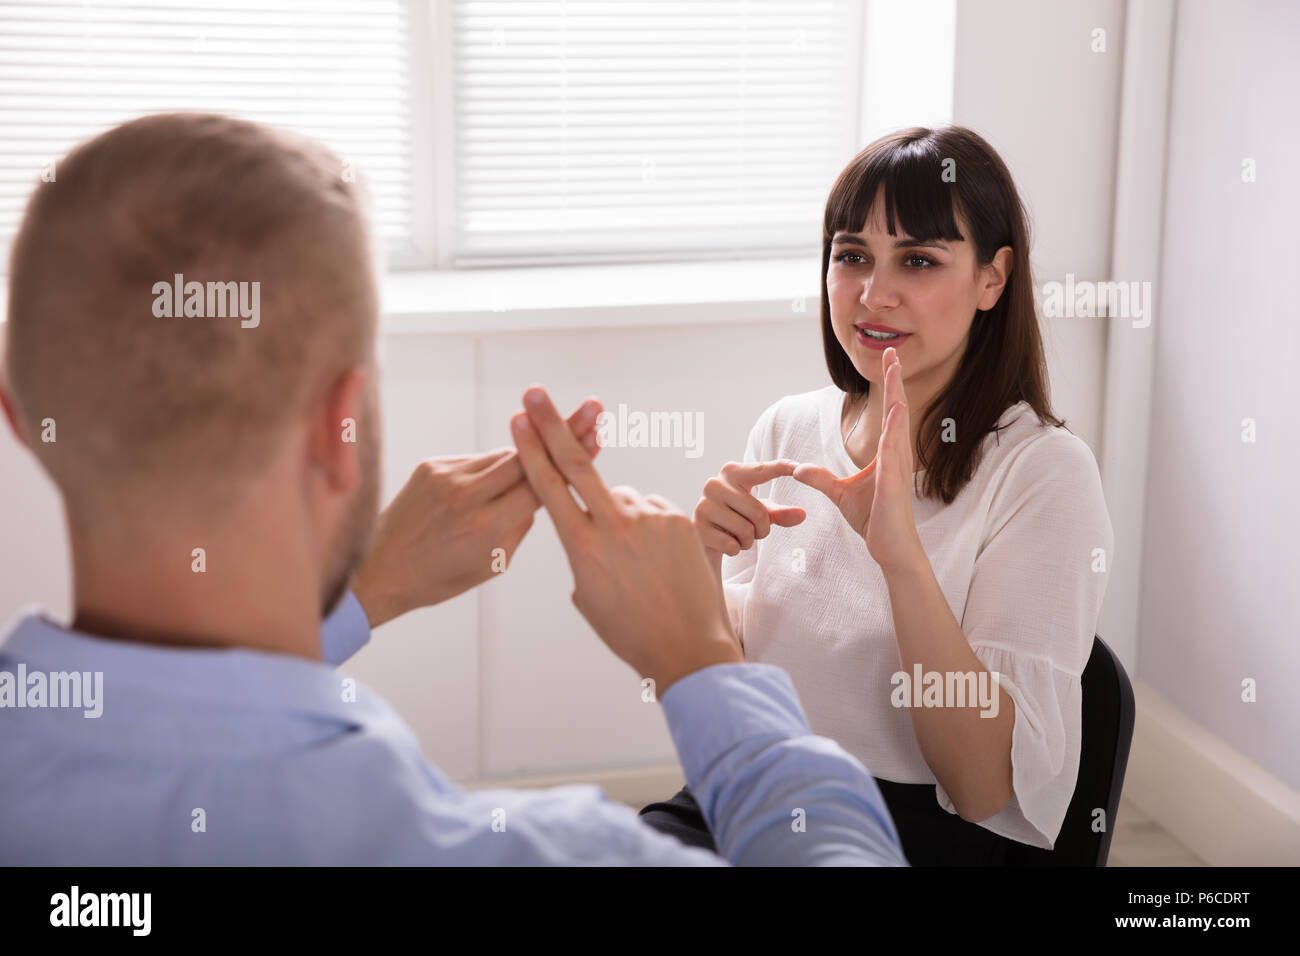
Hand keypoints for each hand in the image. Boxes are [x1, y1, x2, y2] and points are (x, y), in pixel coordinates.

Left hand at [351, 399, 602, 626]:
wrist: (379, 570)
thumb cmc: (442, 576)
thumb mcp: (493, 563)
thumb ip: (521, 523)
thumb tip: (540, 486)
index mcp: (489, 527)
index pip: (543, 483)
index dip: (573, 456)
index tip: (597, 433)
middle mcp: (467, 496)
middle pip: (528, 456)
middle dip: (561, 433)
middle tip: (591, 408)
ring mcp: (446, 477)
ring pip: (503, 456)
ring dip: (522, 458)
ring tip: (532, 468)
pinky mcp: (431, 466)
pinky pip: (475, 461)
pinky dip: (488, 471)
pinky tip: (482, 490)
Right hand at [511, 386, 742, 695]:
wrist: (688, 647)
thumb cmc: (629, 631)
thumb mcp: (587, 596)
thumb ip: (581, 551)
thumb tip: (586, 522)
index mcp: (583, 548)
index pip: (550, 488)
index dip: (531, 451)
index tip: (517, 421)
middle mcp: (615, 526)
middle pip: (577, 464)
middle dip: (552, 425)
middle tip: (535, 393)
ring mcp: (651, 520)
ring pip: (622, 498)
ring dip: (619, 516)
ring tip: (638, 563)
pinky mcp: (679, 520)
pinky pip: (653, 510)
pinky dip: (648, 525)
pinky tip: (658, 560)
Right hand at [692, 460, 805, 576]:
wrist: (702, 536)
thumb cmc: (735, 518)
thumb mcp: (759, 513)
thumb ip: (780, 513)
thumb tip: (802, 514)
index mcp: (732, 472)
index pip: (763, 469)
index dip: (784, 467)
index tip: (802, 467)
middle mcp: (715, 483)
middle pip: (758, 512)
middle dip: (762, 529)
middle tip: (753, 531)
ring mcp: (703, 505)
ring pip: (746, 530)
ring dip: (748, 541)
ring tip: (737, 536)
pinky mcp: (698, 527)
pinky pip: (731, 545)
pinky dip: (735, 550)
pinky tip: (726, 543)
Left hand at [793, 347, 924, 573]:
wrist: (890, 548)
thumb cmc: (874, 521)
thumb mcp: (840, 494)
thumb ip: (821, 479)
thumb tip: (798, 469)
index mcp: (887, 454)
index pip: (888, 414)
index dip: (888, 388)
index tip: (888, 362)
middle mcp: (896, 455)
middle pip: (897, 410)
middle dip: (895, 380)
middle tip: (893, 352)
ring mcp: (898, 467)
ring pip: (898, 424)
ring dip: (897, 395)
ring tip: (896, 369)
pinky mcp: (895, 483)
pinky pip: (895, 451)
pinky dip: (896, 430)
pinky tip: (897, 412)